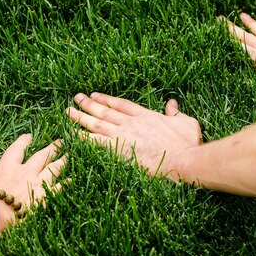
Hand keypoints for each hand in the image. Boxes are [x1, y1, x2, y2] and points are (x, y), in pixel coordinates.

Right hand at [0, 134, 65, 231]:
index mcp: (7, 167)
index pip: (17, 150)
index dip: (23, 142)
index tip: (29, 136)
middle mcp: (24, 172)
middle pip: (41, 155)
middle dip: (51, 147)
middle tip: (60, 140)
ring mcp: (36, 183)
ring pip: (54, 168)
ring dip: (63, 161)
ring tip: (70, 155)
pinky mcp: (45, 197)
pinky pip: (60, 189)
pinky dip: (68, 184)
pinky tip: (74, 180)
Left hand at [66, 93, 201, 176]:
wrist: (184, 160)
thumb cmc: (188, 144)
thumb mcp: (186, 122)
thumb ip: (176, 112)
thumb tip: (172, 103)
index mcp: (145, 116)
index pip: (120, 105)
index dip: (106, 99)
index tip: (95, 95)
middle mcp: (130, 123)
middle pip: (104, 110)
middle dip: (88, 104)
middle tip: (76, 98)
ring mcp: (122, 136)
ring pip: (96, 123)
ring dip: (80, 117)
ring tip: (68, 111)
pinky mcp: (117, 150)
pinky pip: (94, 142)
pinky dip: (82, 138)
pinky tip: (71, 134)